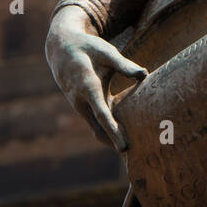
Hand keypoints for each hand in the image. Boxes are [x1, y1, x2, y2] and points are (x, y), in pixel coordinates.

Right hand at [45, 5, 146, 151]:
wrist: (62, 49)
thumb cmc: (88, 49)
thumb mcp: (105, 52)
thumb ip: (124, 64)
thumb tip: (144, 74)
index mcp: (87, 87)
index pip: (102, 114)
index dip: (114, 131)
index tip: (124, 146)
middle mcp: (81, 102)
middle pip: (99, 130)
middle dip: (114, 144)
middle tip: (135, 157)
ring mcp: (81, 107)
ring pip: (97, 130)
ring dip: (112, 141)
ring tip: (133, 153)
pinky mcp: (84, 107)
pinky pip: (96, 124)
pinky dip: (108, 133)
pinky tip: (123, 138)